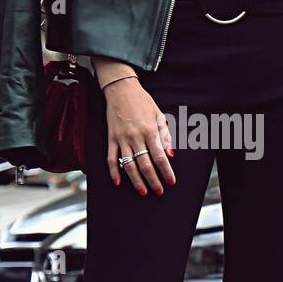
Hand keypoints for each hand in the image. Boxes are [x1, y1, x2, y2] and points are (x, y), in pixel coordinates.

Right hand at [100, 75, 174, 194]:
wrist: (121, 90)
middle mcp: (136, 137)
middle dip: (153, 181)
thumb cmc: (142, 102)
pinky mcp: (111, 138)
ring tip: (143, 192)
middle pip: (145, 165)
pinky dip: (114, 171)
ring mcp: (122, 138)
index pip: (160, 157)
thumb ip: (165, 135)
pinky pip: (111, 158)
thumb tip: (171, 154)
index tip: (171, 182)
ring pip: (129, 165)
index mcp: (150, 131)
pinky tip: (117, 182)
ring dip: (136, 181)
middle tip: (159, 191)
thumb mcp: (159, 115)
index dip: (166, 171)